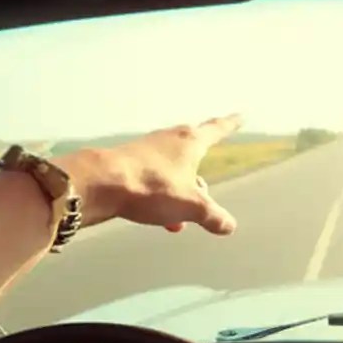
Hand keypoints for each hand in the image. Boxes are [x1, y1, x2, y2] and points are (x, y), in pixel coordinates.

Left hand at [55, 114, 242, 234]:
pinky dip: (162, 198)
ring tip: (180, 221)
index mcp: (190, 142)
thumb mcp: (191, 206)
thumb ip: (213, 216)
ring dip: (180, 195)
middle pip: (194, 155)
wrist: (101, 183)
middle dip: (200, 179)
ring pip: (173, 173)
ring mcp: (147, 150)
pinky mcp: (129, 163)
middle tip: (205, 195)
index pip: (217, 129)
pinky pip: (154, 181)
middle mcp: (169, 139)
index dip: (231, 124)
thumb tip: (229, 226)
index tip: (240, 116)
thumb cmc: (151, 187)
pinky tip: (161, 219)